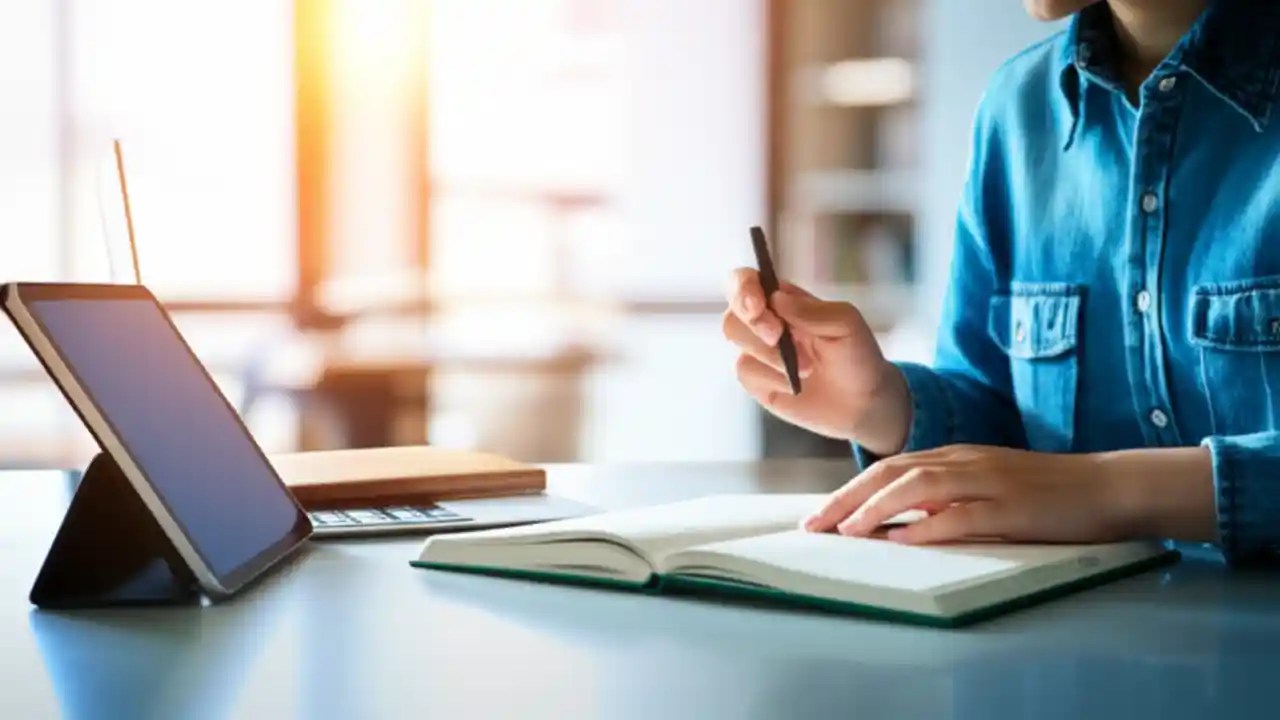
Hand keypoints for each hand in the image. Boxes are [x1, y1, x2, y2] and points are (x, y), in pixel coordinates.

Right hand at [722, 269, 909, 453]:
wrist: (861, 402)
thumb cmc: (855, 355)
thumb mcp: (845, 324)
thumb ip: (811, 310)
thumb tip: (775, 299)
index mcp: (783, 299)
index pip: (746, 281)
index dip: (743, 289)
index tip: (758, 306)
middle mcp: (764, 321)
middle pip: (733, 313)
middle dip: (754, 325)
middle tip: (778, 338)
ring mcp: (757, 351)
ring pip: (738, 341)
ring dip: (770, 355)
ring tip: (807, 368)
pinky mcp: (755, 379)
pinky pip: (745, 371)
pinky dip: (772, 378)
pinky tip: (794, 384)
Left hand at [802, 444, 1216, 544]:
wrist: (1106, 487)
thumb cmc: (1044, 493)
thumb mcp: (984, 487)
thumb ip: (944, 498)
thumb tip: (896, 522)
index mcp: (954, 456)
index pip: (888, 468)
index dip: (849, 490)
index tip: (818, 516)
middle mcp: (963, 462)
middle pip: (891, 472)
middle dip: (847, 498)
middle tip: (814, 525)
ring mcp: (987, 482)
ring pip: (919, 486)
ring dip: (877, 508)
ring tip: (847, 530)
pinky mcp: (1011, 508)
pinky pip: (962, 516)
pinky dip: (928, 527)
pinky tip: (902, 540)